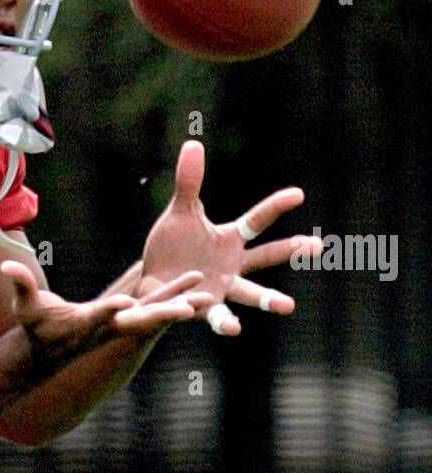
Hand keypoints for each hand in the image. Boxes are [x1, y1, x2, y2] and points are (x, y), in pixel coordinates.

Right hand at [0, 259, 211, 362]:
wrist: (46, 351)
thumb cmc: (35, 327)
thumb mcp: (25, 307)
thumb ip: (19, 285)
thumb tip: (4, 266)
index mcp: (85, 323)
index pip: (100, 314)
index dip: (111, 308)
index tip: (124, 302)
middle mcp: (109, 326)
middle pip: (140, 318)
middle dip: (164, 312)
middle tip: (189, 308)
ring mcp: (120, 323)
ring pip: (155, 311)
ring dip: (180, 302)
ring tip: (206, 293)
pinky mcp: (126, 318)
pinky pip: (155, 306)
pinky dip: (174, 297)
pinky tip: (195, 288)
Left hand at [140, 140, 323, 335]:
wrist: (154, 279)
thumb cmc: (172, 245)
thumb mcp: (180, 213)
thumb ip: (189, 183)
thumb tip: (193, 143)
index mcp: (230, 239)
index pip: (257, 220)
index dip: (275, 206)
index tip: (297, 193)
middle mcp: (233, 265)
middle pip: (266, 256)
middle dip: (291, 250)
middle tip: (319, 246)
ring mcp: (222, 288)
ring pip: (249, 293)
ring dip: (268, 298)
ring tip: (288, 306)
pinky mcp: (203, 308)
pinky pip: (216, 315)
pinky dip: (225, 321)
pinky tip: (234, 328)